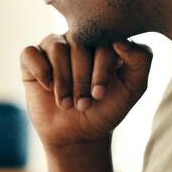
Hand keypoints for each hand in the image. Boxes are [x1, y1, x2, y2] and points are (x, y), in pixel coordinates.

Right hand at [20, 37, 151, 150]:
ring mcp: (54, 46)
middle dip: (81, 79)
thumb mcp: (133, 87)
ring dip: (63, 81)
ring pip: (56, 48)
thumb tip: (119, 40)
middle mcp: (78, 38)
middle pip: (78, 43)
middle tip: (83, 104)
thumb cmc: (107, 108)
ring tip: (67, 104)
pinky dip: (40, 71)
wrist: (78, 134)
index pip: (103, 39)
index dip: (101, 68)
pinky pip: (30, 53)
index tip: (99, 95)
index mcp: (103, 40)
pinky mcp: (32, 59)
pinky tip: (48, 87)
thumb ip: (141, 59)